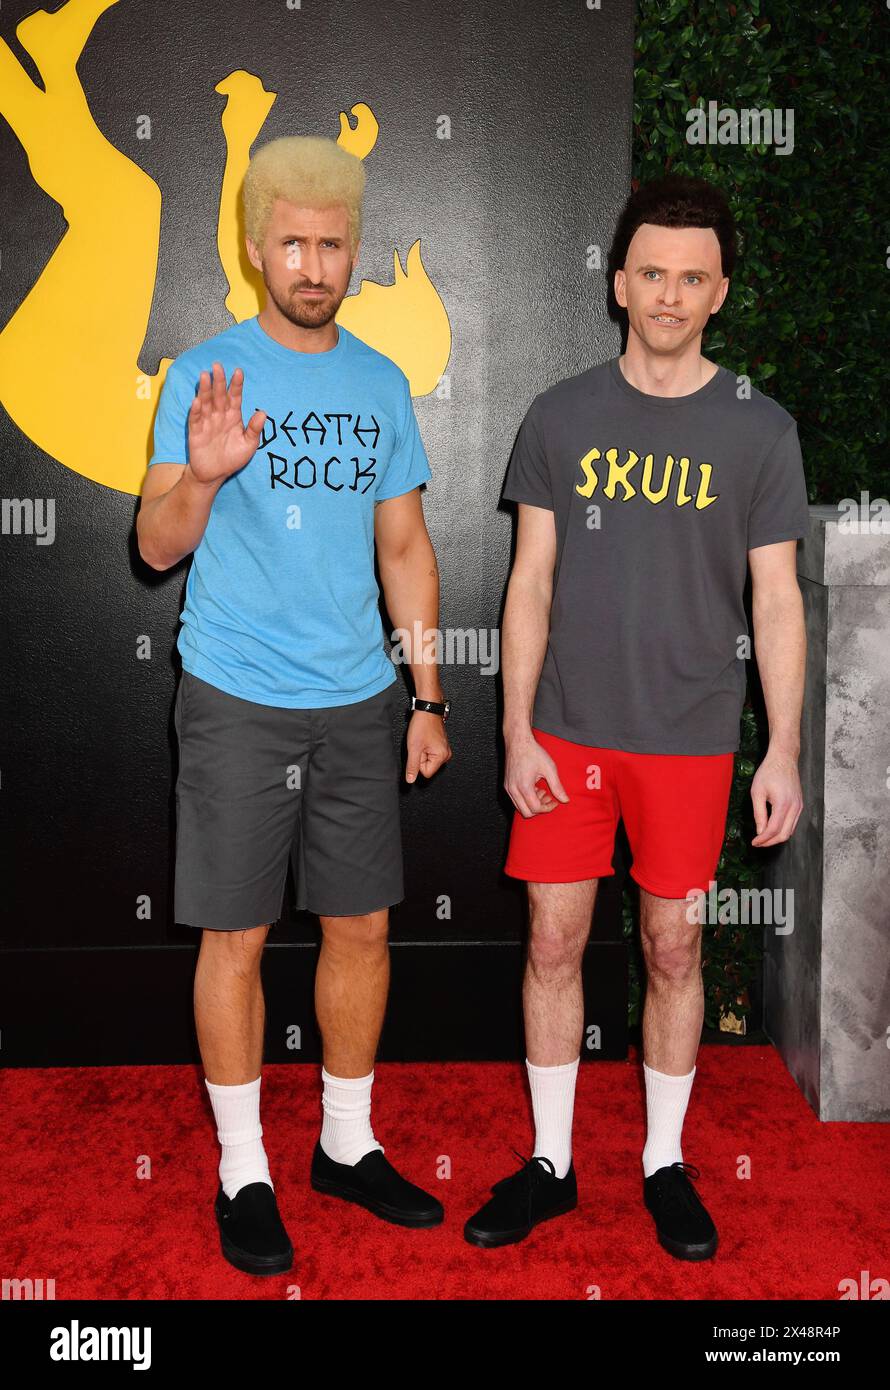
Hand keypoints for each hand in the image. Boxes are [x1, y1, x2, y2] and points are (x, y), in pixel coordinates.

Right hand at [186, 362, 266, 485]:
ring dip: (205, 390)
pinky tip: (197, 401)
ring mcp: (207, 422)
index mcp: (233, 416)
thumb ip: (254, 429)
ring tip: (205, 376)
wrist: (214, 474)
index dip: (236, 385)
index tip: (238, 372)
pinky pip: (195, 419)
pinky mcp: (196, 431)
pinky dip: (196, 410)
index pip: (235, 397)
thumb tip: (263, 413)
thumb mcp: (248, 445)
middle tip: (218, 366)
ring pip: (206, 403)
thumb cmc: (233, 458)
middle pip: (219, 395)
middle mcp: (219, 415)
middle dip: (219, 381)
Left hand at [405, 712, 451, 782]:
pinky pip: (430, 753)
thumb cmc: (422, 725)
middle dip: (421, 757)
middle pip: (428, 766)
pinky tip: (425, 739)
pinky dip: (425, 747)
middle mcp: (446, 754)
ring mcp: (444, 749)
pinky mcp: (441, 745)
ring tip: (422, 740)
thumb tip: (411, 779)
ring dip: (423, 752)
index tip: (419, 750)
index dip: (418, 762)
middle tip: (420, 744)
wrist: (427, 710)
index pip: (426, 772)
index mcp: (442, 756)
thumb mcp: (413, 748)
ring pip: (428, 760)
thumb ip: (412, 766)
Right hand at [504, 732, 568, 816]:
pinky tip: (534, 788)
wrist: (518, 741)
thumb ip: (557, 786)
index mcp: (524, 787)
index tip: (555, 801)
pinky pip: (516, 800)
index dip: (547, 808)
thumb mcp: (549, 769)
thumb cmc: (533, 752)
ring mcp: (508, 788)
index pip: (536, 808)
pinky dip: (526, 799)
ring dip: (532, 804)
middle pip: (526, 812)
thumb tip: (565, 800)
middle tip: (549, 798)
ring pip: (520, 807)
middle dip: (540, 809)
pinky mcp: (507, 785)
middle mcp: (513, 790)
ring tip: (542, 791)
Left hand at [751, 748, 802, 845]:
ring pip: (790, 831)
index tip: (754, 842)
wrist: (784, 759)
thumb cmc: (769, 772)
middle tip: (758, 843)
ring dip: (777, 837)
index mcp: (783, 804)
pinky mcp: (800, 805)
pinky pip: (793, 823)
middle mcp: (795, 807)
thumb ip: (759, 813)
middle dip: (770, 842)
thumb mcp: (757, 792)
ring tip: (763, 838)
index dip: (763, 839)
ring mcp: (799, 806)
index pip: (773, 830)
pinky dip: (783, 830)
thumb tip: (760, 831)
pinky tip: (772, 829)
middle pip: (784, 834)